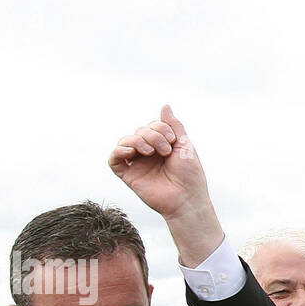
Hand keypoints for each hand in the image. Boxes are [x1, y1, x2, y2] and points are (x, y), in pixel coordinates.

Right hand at [108, 105, 224, 265]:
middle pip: (139, 131)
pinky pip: (114, 159)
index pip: (152, 126)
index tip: (172, 141)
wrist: (187, 199)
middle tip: (165, 151)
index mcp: (161, 145)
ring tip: (151, 152)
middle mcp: (148, 153)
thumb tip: (165, 106)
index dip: (160, 127)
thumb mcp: (185, 145)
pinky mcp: (128, 175)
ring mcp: (137, 164)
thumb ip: (174, 125)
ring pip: (125, 141)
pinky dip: (119, 151)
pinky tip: (131, 152)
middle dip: (152, 135)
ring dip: (138, 140)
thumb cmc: (190, 175)